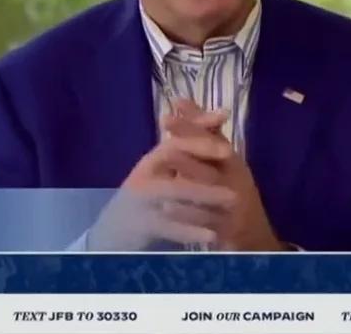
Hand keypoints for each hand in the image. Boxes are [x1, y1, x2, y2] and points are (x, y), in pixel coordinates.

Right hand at [86, 107, 234, 250]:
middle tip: (229, 152)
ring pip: (175, 191)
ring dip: (205, 193)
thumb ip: (184, 147)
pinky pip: (169, 227)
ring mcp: (141, 199)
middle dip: (202, 150)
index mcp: (153, 160)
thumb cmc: (147, 198)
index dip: (198, 125)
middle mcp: (144, 174)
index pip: (176, 134)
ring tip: (234, 198)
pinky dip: (190, 231)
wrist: (116, 233)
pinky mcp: (142, 225)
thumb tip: (206, 114)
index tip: (222, 116)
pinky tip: (212, 235)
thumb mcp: (164, 171)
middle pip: (172, 154)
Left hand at [164, 99, 283, 251]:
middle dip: (188, 154)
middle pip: (211, 164)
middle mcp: (236, 180)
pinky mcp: (227, 230)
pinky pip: (206, 222)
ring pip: (209, 192)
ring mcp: (233, 206)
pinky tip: (167, 210)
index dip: (190, 129)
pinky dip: (187, 217)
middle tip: (165, 144)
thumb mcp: (223, 159)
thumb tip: (180, 101)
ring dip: (188, 182)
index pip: (212, 140)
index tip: (166, 118)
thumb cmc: (233, 189)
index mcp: (233, 161)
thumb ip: (202, 131)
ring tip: (166, 173)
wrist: (254, 235)